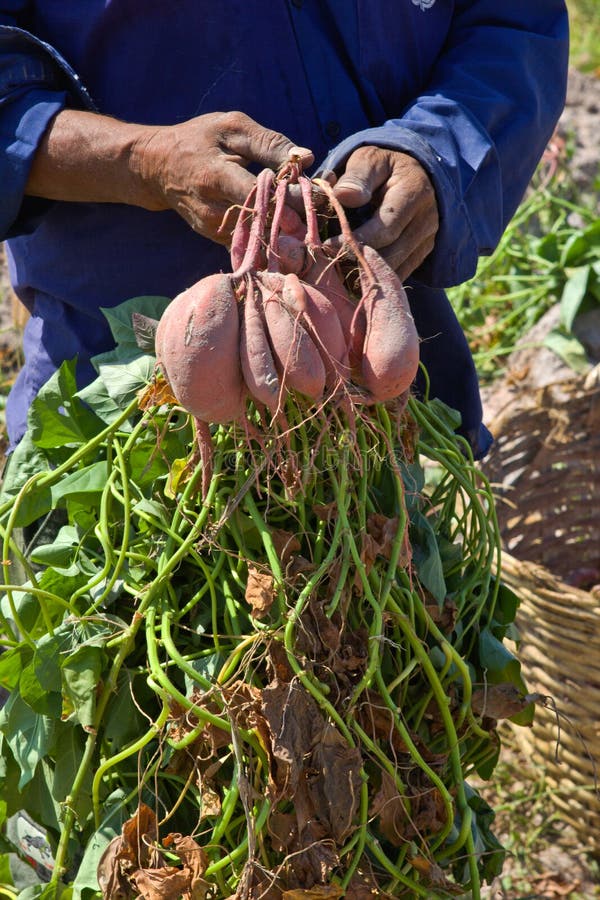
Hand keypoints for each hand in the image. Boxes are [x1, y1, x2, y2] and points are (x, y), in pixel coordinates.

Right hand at [133, 111, 312, 243]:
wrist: (157, 168)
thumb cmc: (197, 140)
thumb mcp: (231, 127)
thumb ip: (269, 142)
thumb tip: (306, 158)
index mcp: (216, 176)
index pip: (260, 194)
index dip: (291, 197)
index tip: (319, 191)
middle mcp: (213, 209)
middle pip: (264, 220)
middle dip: (297, 215)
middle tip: (323, 207)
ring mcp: (214, 229)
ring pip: (261, 236)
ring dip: (289, 228)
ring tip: (311, 216)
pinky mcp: (217, 239)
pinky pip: (253, 241)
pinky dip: (273, 233)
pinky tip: (290, 223)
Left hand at [326, 147, 438, 280]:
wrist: (413, 173)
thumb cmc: (383, 166)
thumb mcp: (369, 159)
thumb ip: (356, 176)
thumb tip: (343, 196)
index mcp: (414, 191)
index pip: (386, 228)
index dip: (356, 240)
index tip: (327, 244)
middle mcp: (427, 218)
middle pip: (391, 253)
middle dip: (359, 260)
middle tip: (330, 262)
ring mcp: (428, 239)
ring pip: (396, 268)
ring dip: (366, 272)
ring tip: (339, 269)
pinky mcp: (423, 253)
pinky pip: (399, 273)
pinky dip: (376, 276)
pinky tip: (354, 273)